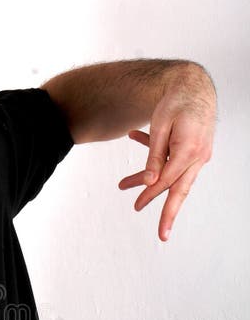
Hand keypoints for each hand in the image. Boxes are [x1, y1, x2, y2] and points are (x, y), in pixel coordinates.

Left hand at [118, 65, 215, 240]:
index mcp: (190, 150)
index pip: (168, 181)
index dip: (151, 195)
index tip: (137, 206)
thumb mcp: (161, 125)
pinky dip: (155, 156)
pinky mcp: (192, 150)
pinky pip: (172, 160)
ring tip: (123, 184)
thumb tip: (150, 182)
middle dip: (169, 213)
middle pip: (180, 190)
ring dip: (148, 180)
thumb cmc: (176, 102)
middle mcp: (197, 156)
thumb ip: (155, 155)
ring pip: (172, 176)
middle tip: (162, 235)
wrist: (194, 84)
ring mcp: (197, 154)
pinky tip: (135, 137)